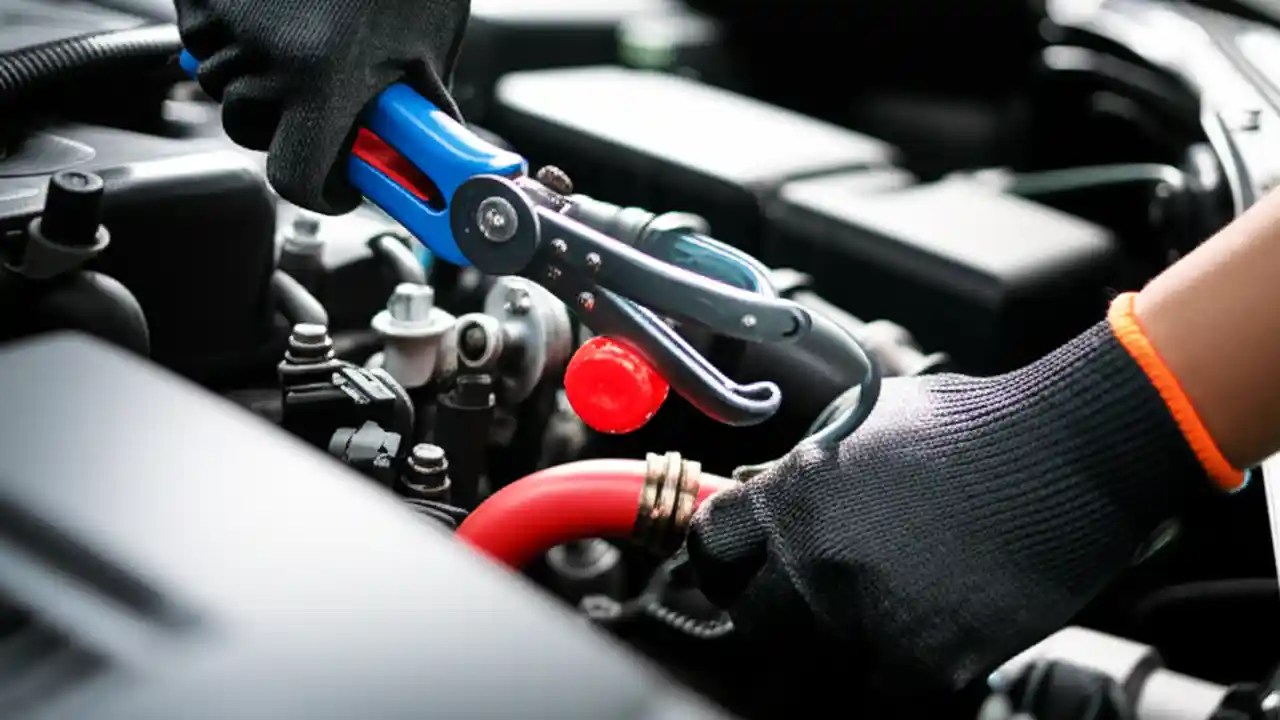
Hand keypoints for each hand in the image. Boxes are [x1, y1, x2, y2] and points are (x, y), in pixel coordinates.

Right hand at [174, 0, 470, 213]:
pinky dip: (235, 37)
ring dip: (260, 78)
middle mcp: (265, 58)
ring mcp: (224, 24)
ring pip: (226, 85)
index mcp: (324, 81)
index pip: (296, 178)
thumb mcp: (429, 42)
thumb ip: (424, 109)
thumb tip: (435, 158)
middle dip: (288, 128)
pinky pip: (205, 39)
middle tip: (326, 99)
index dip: (321, 190)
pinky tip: (279, 12)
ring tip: (307, 39)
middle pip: (254, 134)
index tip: (339, 183)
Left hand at [686, 317, 1211, 707]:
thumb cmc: (979, 425)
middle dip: (773, 620)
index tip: (743, 576)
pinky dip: (888, 691)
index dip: (725, 565)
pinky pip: (875, 705)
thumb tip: (775, 494)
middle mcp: (814, 558)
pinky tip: (915, 660)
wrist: (1071, 454)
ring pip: (804, 674)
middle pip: (750, 624)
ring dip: (828, 661)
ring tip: (866, 637)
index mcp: (794, 493)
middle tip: (807, 617)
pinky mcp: (924, 663)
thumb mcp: (868, 419)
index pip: (710, 548)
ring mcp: (864, 616)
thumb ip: (810, 468)